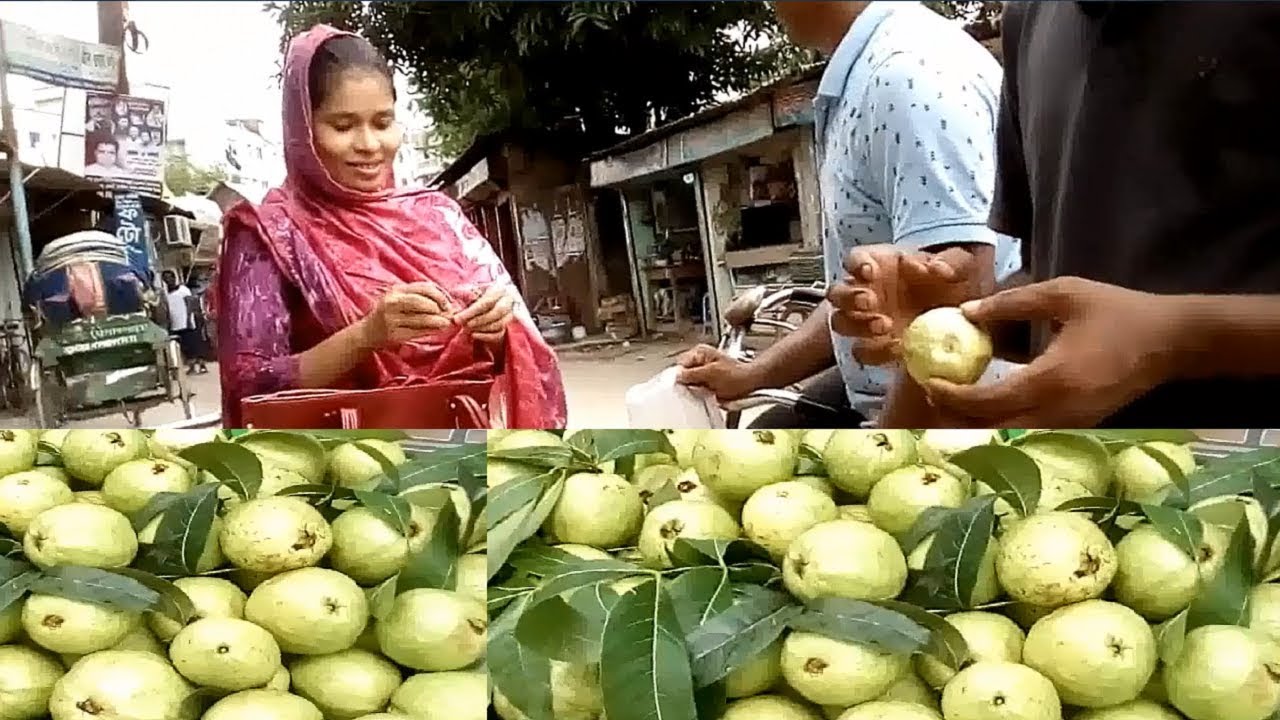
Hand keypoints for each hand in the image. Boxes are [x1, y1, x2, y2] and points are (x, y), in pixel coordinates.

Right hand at [362, 281, 453, 347]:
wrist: (367, 332)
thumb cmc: (388, 314)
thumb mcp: (399, 299)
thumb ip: (418, 296)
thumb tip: (446, 300)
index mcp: (396, 291)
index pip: (422, 287)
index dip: (439, 294)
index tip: (447, 302)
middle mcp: (392, 303)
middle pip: (421, 301)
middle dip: (439, 307)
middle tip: (449, 313)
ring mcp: (392, 319)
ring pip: (421, 319)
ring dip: (438, 321)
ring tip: (447, 323)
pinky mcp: (394, 334)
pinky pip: (417, 332)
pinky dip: (431, 330)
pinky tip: (438, 330)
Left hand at [455, 284, 516, 344]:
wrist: (484, 304)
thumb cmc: (475, 295)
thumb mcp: (470, 291)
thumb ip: (465, 296)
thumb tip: (460, 306)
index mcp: (498, 290)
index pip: (486, 302)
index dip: (471, 311)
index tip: (457, 318)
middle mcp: (507, 301)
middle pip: (496, 312)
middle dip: (478, 320)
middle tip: (465, 325)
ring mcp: (508, 315)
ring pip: (499, 324)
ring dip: (482, 328)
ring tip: (467, 329)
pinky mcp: (506, 327)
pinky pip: (499, 334)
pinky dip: (486, 336)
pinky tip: (474, 335)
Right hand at [675, 345, 762, 401]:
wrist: (753, 384)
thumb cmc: (738, 375)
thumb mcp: (711, 373)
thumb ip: (692, 374)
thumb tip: (678, 376)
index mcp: (700, 352)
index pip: (680, 364)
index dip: (679, 376)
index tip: (680, 385)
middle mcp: (701, 360)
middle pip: (683, 374)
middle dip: (686, 384)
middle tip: (695, 389)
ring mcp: (704, 372)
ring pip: (689, 384)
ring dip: (694, 390)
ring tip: (705, 391)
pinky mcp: (708, 383)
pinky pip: (697, 390)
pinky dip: (699, 395)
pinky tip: (707, 395)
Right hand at [827, 244, 992, 365]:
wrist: (958, 312)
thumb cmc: (950, 280)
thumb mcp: (959, 264)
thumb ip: (951, 262)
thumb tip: (937, 268)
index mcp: (877, 264)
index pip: (854, 259)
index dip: (857, 265)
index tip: (870, 272)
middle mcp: (864, 291)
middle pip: (837, 293)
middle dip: (849, 298)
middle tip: (871, 302)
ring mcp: (865, 319)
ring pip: (840, 322)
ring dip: (855, 325)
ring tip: (884, 326)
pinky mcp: (874, 345)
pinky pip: (861, 350)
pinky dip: (874, 351)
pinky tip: (897, 348)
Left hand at [923, 277, 1180, 427]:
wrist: (1173, 341)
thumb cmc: (1118, 312)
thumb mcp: (1064, 294)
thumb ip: (1013, 302)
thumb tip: (967, 311)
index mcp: (1052, 380)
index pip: (987, 402)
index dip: (952, 396)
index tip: (930, 381)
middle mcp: (1059, 411)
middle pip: (992, 430)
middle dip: (956, 417)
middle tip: (934, 393)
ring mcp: (1071, 424)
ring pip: (1009, 436)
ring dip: (977, 423)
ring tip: (954, 398)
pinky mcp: (1079, 426)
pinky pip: (1029, 432)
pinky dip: (1002, 422)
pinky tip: (988, 402)